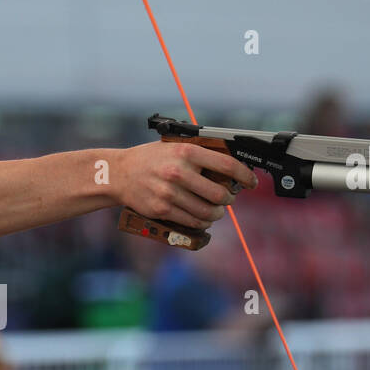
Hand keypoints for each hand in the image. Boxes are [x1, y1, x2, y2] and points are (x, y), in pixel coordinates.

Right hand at [114, 141, 257, 231]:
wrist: (117, 173)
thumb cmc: (148, 159)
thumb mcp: (174, 147)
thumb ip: (199, 155)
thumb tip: (227, 168)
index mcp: (186, 152)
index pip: (226, 165)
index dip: (245, 176)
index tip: (251, 182)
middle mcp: (178, 172)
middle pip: (219, 194)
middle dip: (228, 199)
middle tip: (228, 198)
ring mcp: (170, 193)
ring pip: (207, 211)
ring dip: (217, 214)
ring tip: (216, 211)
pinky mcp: (162, 209)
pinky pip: (191, 220)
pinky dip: (202, 222)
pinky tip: (203, 218)